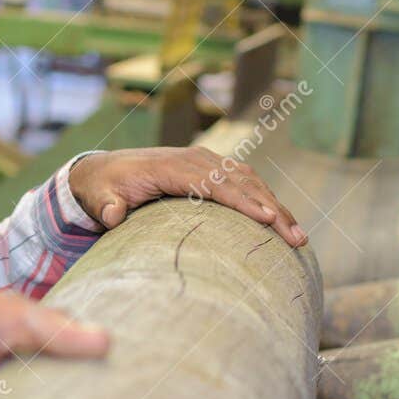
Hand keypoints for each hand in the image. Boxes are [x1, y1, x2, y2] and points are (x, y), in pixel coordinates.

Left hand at [68, 147, 306, 247]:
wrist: (104, 170)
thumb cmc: (104, 188)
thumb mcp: (100, 197)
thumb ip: (107, 206)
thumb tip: (113, 215)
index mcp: (173, 167)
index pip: (215, 184)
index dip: (243, 201)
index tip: (267, 219)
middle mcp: (197, 160)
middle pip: (242, 184)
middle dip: (272, 210)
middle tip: (296, 238)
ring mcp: (207, 163)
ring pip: (251, 183)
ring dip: (276, 207)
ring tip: (298, 237)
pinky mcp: (213, 171)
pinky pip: (246, 184)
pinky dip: (267, 201)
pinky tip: (282, 224)